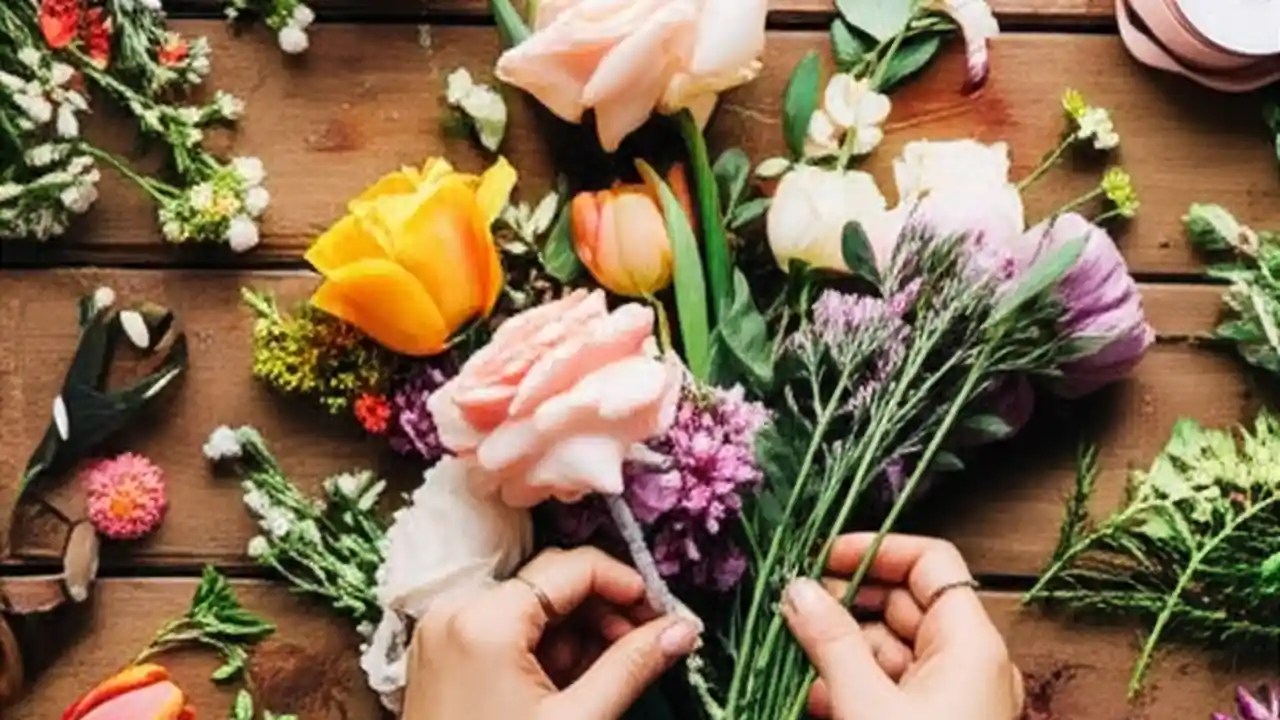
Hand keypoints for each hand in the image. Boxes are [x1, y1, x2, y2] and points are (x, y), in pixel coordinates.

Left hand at [402, 547, 700, 719]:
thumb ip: (632, 666)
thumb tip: (680, 629)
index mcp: (485, 620)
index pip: (573, 567)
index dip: (627, 584)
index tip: (661, 613)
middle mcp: (456, 612)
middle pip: (551, 583)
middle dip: (604, 611)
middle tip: (644, 645)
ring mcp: (445, 632)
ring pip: (531, 606)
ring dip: (577, 632)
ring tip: (606, 676)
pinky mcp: (444, 654)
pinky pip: (506, 630)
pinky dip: (544, 648)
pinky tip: (569, 684)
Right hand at [782, 534, 1023, 719]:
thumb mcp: (866, 705)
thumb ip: (832, 641)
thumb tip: (798, 587)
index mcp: (972, 643)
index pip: (930, 562)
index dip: (874, 551)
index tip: (821, 558)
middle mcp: (973, 663)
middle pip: (907, 603)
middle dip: (848, 602)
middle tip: (796, 607)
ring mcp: (959, 698)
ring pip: (896, 648)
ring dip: (844, 648)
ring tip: (796, 656)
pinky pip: (898, 687)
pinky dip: (859, 684)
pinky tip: (816, 696)